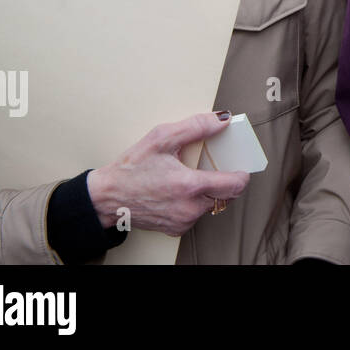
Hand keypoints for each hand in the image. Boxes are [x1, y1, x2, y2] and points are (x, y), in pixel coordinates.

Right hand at [86, 112, 249, 236]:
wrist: (107, 198)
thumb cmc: (132, 168)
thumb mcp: (161, 138)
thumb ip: (196, 126)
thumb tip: (222, 119)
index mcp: (189, 186)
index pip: (235, 185)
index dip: (242, 174)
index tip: (240, 166)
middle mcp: (189, 208)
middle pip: (227, 196)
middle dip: (226, 181)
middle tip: (215, 167)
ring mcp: (183, 221)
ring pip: (212, 205)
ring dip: (210, 192)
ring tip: (193, 177)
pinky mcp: (176, 229)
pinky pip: (197, 215)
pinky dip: (196, 203)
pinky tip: (181, 191)